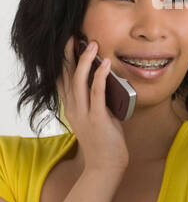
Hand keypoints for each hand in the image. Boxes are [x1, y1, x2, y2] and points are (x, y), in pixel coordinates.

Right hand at [57, 37, 127, 174]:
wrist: (106, 165)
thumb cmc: (105, 141)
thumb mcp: (99, 116)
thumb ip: (100, 101)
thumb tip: (110, 82)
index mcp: (72, 107)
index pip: (63, 80)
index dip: (63, 61)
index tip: (67, 44)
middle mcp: (73, 108)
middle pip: (67, 76)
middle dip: (70, 55)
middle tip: (75, 36)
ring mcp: (84, 113)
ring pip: (79, 81)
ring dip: (85, 61)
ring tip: (92, 45)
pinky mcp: (97, 119)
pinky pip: (97, 93)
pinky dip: (100, 77)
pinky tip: (105, 64)